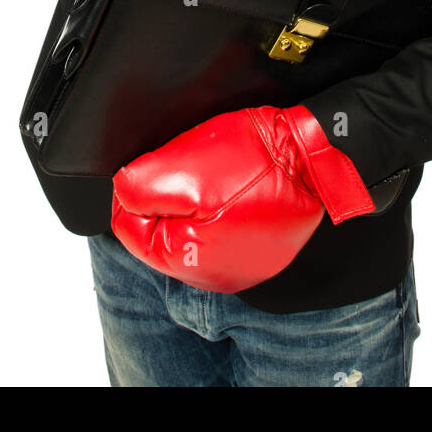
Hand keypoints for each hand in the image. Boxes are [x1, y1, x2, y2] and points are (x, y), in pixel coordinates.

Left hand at [111, 104, 374, 293]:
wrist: (314, 155)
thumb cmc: (253, 161)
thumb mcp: (184, 168)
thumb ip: (140, 187)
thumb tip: (117, 194)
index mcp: (187, 261)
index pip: (130, 228)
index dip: (135, 189)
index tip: (154, 163)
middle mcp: (213, 275)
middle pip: (161, 229)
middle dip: (165, 196)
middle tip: (187, 164)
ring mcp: (241, 264)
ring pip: (192, 228)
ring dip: (193, 199)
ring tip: (213, 171)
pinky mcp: (261, 247)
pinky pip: (224, 228)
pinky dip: (221, 204)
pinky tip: (233, 183)